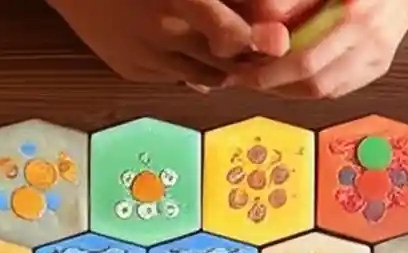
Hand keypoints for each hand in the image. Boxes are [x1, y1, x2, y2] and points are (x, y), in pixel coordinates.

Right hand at [46, 0, 289, 88]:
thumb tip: (264, 18)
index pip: (231, 35)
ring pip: (205, 77)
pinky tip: (195, 49)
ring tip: (233, 51)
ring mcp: (144, 57)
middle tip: (265, 50)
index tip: (276, 41)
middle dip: (250, 60)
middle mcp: (162, 32)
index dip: (258, 41)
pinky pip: (177, 78)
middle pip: (225, 63)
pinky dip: (194, 68)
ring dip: (225, 68)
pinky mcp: (131, 70)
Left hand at [232, 0, 407, 97]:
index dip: (268, 71)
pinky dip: (307, 89)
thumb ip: (293, 1)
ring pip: (323, 90)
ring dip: (286, 91)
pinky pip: (337, 89)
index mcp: (353, 12)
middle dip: (271, 85)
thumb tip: (260, 24)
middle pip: (312, 81)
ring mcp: (377, 56)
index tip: (239, 68)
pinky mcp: (378, 67)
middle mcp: (369, 38)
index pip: (304, 59)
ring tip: (258, 80)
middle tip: (240, 79)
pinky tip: (286, 80)